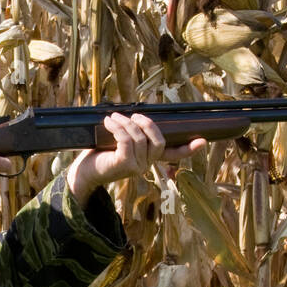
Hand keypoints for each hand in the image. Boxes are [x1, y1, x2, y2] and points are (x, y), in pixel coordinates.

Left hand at [66, 113, 204, 205]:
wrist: (84, 172)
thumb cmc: (101, 154)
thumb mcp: (120, 142)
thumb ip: (133, 133)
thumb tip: (138, 115)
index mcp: (149, 160)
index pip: (173, 155)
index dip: (188, 149)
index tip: (202, 141)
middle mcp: (146, 166)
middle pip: (158, 140)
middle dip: (147, 124)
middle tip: (133, 116)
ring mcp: (137, 167)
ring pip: (139, 137)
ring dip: (126, 123)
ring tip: (113, 117)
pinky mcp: (125, 164)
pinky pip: (126, 139)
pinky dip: (118, 127)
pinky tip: (109, 122)